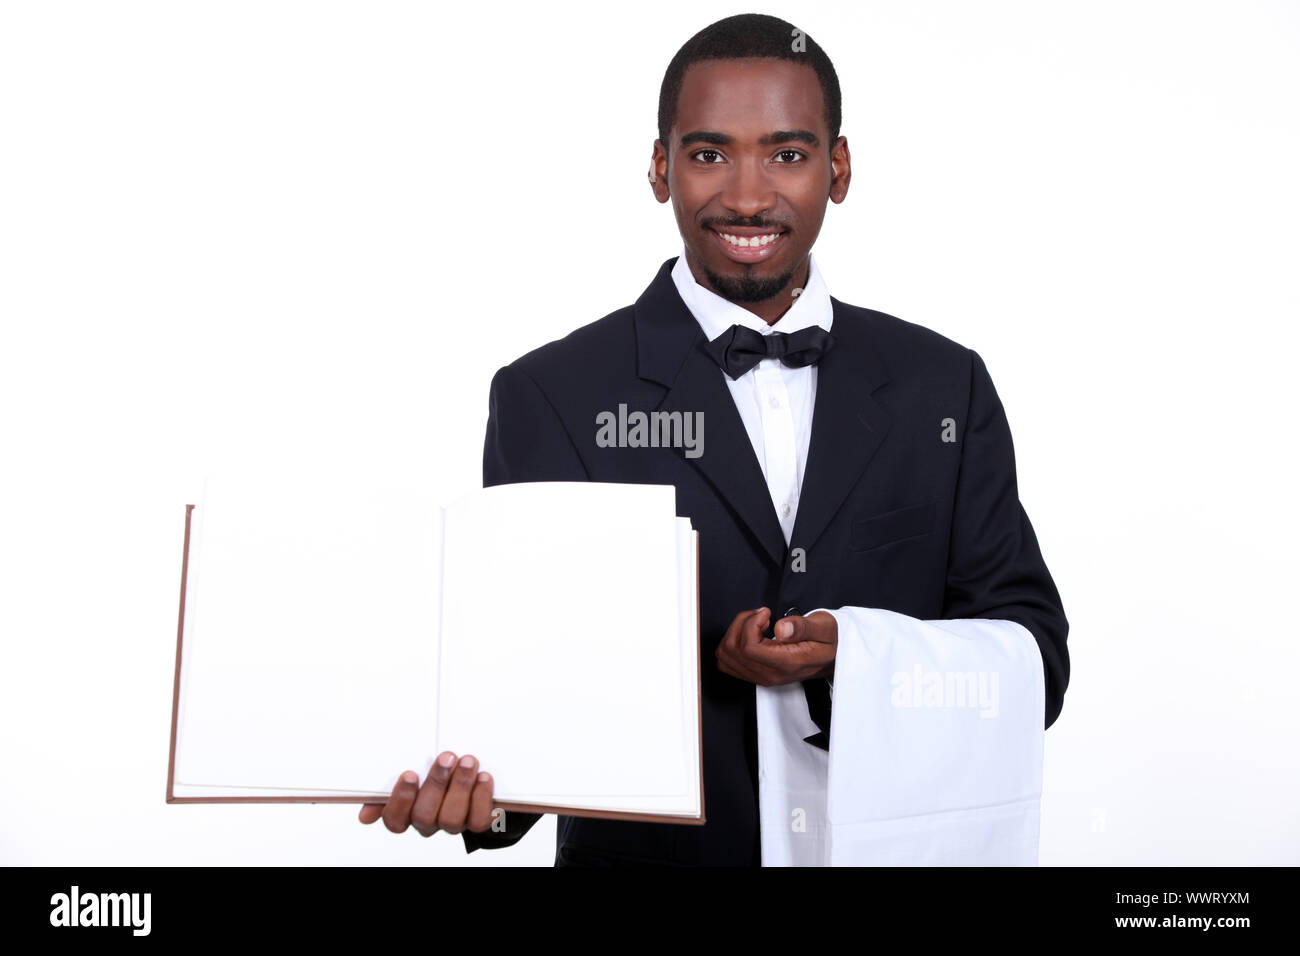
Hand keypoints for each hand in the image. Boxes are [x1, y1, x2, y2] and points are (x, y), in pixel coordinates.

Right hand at [359, 751, 498, 836]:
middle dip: (436, 784)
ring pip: (451, 819)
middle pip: (424, 816)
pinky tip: (483, 777)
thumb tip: (364, 817)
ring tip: (468, 761)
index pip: (394, 820)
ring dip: (461, 786)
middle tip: (447, 757)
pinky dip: (482, 797)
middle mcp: (429, 823)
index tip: (409, 773)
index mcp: (408, 812)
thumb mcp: (414, 774)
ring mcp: (453, 824)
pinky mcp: (477, 821)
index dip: (400, 800)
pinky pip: (479, 820)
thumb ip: (388, 788)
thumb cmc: (438, 772)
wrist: (475, 778)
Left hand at [714, 606, 836, 686]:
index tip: (765, 613)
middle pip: (733, 650)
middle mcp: (771, 674)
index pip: (749, 648)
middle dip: (742, 624)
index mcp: (787, 663)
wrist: (835, 656)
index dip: (751, 624)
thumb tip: (781, 629)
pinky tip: (748, 634)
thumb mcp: (824, 626)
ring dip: (735, 633)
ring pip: (726, 656)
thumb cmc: (830, 640)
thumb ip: (802, 627)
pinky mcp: (757, 674)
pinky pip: (729, 663)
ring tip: (754, 623)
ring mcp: (763, 676)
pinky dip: (732, 644)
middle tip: (760, 615)